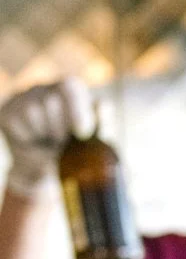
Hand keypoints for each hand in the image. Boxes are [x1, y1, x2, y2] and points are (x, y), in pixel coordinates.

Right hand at [0, 77, 94, 196]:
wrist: (47, 172)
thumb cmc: (75, 153)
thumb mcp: (95, 141)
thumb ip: (103, 123)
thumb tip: (102, 105)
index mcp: (69, 90)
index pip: (70, 86)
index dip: (77, 110)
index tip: (82, 134)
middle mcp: (44, 88)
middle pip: (51, 100)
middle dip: (60, 128)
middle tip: (63, 141)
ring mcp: (23, 97)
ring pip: (33, 110)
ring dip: (45, 133)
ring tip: (49, 141)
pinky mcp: (7, 110)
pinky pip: (18, 120)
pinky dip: (29, 137)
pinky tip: (33, 140)